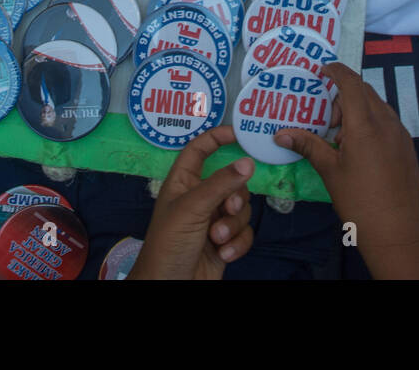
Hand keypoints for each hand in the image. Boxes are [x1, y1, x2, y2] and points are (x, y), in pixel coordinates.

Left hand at [129, 126, 254, 278]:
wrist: (169, 286)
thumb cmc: (169, 243)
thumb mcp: (192, 208)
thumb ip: (221, 183)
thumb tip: (248, 162)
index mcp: (183, 182)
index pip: (199, 150)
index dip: (216, 138)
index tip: (239, 133)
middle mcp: (200, 197)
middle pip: (232, 182)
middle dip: (235, 197)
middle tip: (228, 208)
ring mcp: (214, 219)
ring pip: (242, 209)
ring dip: (233, 225)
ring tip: (217, 238)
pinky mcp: (225, 241)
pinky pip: (245, 232)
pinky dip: (238, 243)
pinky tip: (224, 253)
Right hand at [276, 62, 418, 278]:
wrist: (396, 232)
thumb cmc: (358, 201)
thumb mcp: (329, 171)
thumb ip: (308, 145)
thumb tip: (280, 134)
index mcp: (365, 125)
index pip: (351, 83)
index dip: (336, 71)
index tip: (322, 71)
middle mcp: (387, 123)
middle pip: (365, 92)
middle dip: (344, 94)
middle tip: (327, 117)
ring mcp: (401, 135)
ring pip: (378, 106)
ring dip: (358, 109)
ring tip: (341, 135)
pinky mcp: (408, 148)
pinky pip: (388, 122)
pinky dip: (371, 122)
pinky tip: (359, 148)